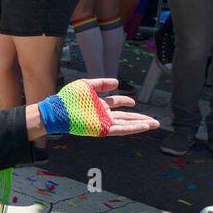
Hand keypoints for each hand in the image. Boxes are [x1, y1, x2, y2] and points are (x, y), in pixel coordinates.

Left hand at [36, 79, 160, 138]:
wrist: (58, 110)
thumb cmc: (68, 98)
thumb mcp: (86, 86)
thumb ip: (101, 84)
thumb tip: (117, 82)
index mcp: (98, 105)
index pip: (116, 103)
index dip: (125, 102)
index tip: (133, 102)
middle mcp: (103, 115)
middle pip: (126, 117)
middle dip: (140, 118)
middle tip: (155, 120)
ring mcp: (103, 123)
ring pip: (126, 124)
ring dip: (141, 124)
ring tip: (155, 124)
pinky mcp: (102, 130)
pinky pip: (121, 130)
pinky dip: (133, 129)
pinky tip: (144, 127)